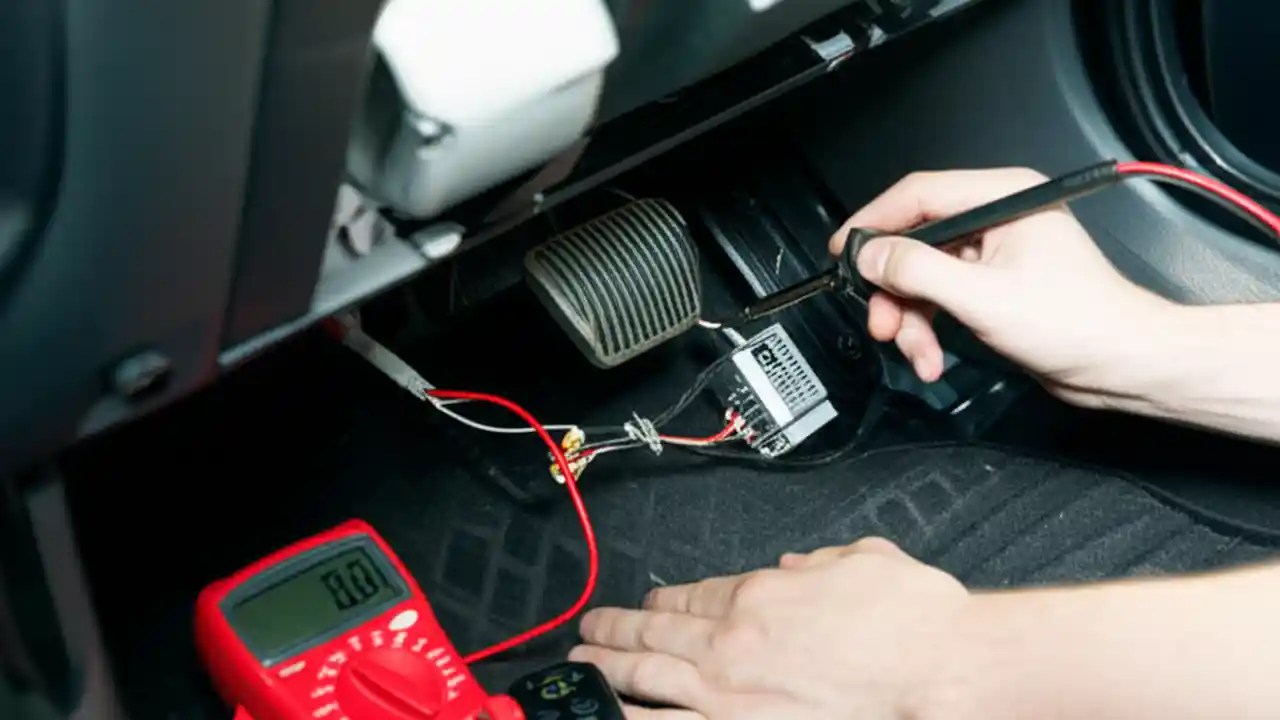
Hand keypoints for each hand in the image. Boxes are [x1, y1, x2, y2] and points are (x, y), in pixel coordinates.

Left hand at [570, 538, 969, 718]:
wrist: (942, 670)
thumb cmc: (912, 619)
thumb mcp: (862, 560)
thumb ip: (817, 562)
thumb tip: (793, 567)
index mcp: (756, 595)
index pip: (693, 594)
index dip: (664, 597)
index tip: (650, 601)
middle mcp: (731, 644)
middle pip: (655, 632)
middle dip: (614, 629)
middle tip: (588, 630)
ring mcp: (729, 697)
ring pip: (648, 680)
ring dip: (608, 673)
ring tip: (581, 670)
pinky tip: (617, 716)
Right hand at [830, 168, 1177, 406]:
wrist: (1122, 364)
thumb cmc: (1077, 323)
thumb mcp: (983, 296)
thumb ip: (919, 270)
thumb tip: (870, 253)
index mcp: (1003, 197)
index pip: (918, 194)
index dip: (874, 221)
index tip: (842, 250)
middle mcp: (995, 218)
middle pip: (914, 241)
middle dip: (892, 288)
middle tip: (879, 320)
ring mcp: (992, 255)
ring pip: (921, 277)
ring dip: (909, 319)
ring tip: (916, 353)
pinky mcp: (990, 287)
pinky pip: (939, 300)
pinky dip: (928, 330)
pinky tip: (931, 358)